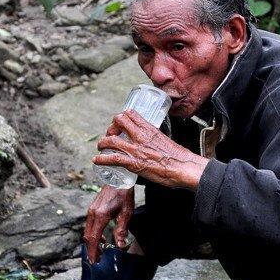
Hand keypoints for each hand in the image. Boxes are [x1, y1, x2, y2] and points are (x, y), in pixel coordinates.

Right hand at [83, 185, 134, 263]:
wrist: (118, 178)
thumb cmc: (124, 194)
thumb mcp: (126, 213)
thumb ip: (121, 229)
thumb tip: (119, 245)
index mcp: (101, 215)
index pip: (94, 238)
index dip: (93, 251)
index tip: (94, 261)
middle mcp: (92, 213)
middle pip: (88, 236)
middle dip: (91, 249)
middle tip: (97, 259)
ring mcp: (91, 210)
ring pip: (87, 230)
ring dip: (92, 241)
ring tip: (101, 250)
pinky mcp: (92, 208)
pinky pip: (89, 224)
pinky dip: (93, 233)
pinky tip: (101, 237)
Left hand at [92, 110, 209, 190]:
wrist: (183, 167)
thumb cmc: (178, 157)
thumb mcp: (165, 140)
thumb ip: (154, 139)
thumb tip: (150, 143)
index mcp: (149, 128)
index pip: (131, 113)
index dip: (122, 117)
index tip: (120, 125)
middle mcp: (140, 135)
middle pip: (119, 120)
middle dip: (111, 127)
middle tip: (111, 135)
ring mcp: (135, 149)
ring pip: (111, 139)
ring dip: (102, 142)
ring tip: (100, 147)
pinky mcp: (133, 163)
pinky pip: (112, 158)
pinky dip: (101, 159)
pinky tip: (96, 161)